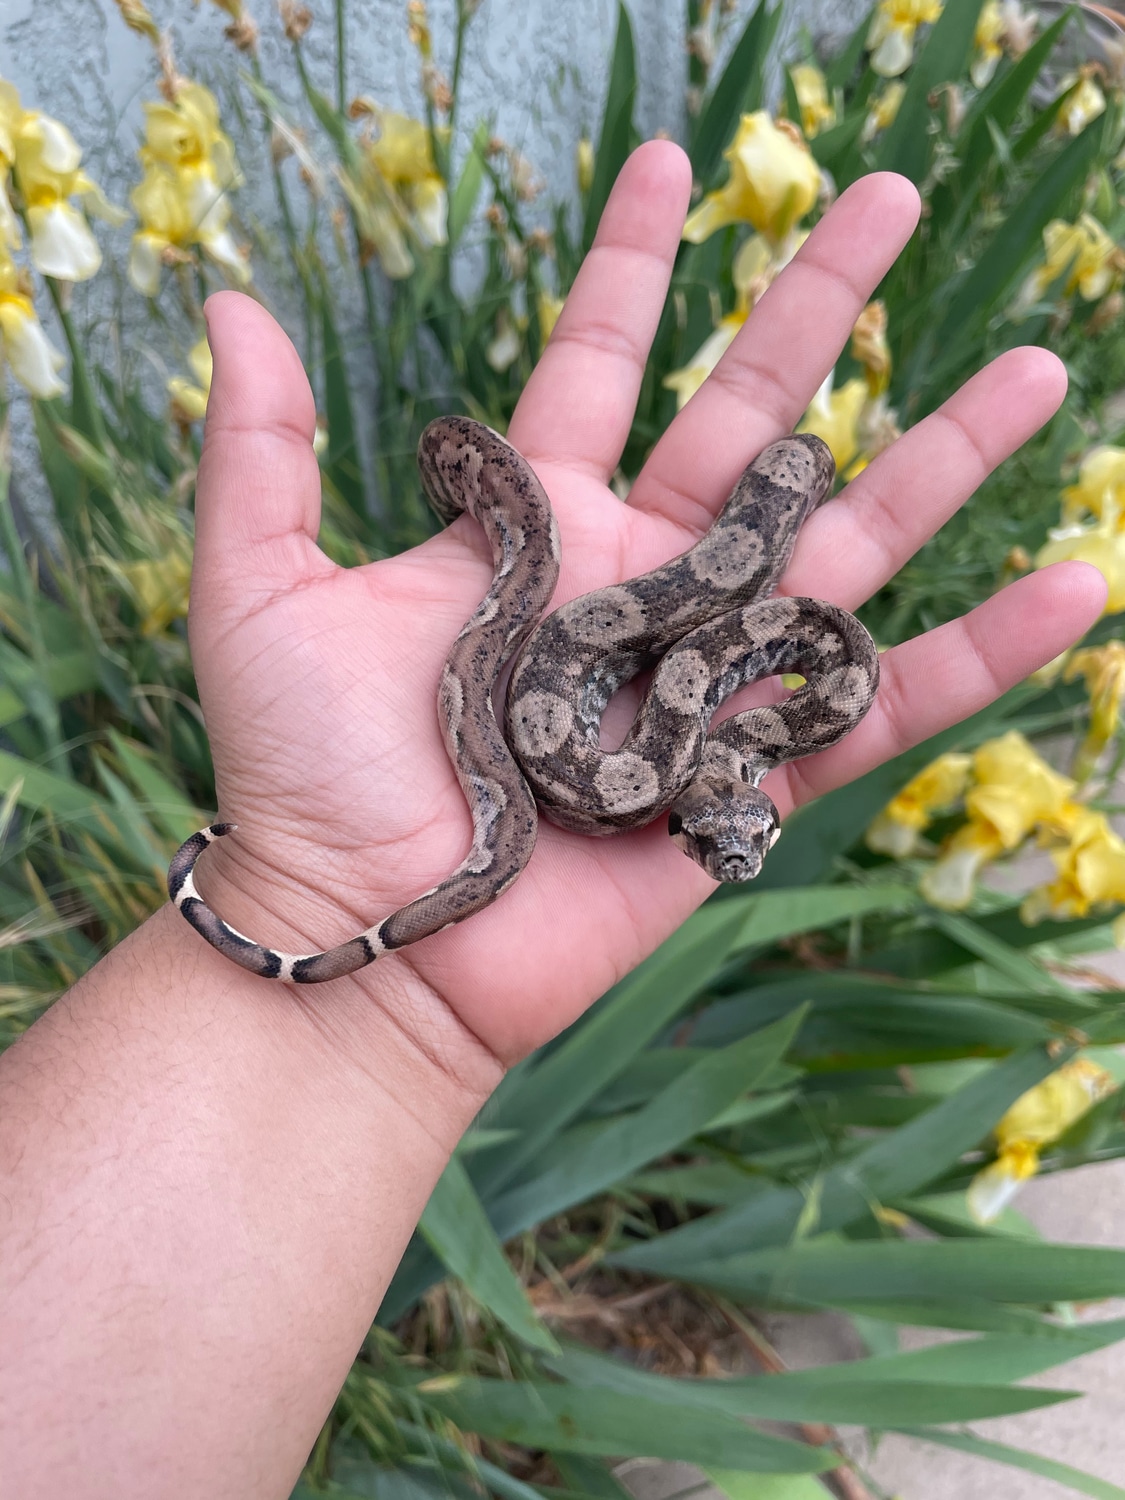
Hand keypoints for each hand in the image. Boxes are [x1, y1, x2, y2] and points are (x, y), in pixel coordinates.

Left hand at [190, 142, 1103, 1066]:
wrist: (372, 937)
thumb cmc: (304, 779)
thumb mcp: (260, 596)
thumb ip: (260, 453)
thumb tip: (231, 300)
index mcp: (535, 529)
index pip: (603, 365)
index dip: (636, 266)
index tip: (676, 162)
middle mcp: (631, 583)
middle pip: (750, 420)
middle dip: (816, 306)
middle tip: (889, 195)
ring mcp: (698, 674)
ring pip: (842, 544)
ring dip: (940, 456)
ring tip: (1037, 368)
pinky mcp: (746, 776)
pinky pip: (878, 705)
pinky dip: (976, 655)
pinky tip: (1070, 588)